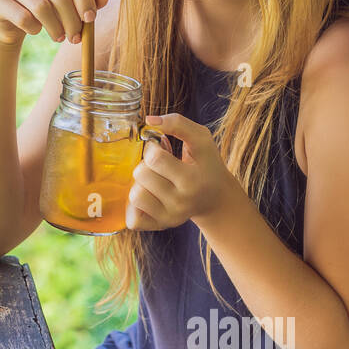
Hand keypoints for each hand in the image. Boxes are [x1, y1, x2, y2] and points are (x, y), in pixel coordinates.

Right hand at [0, 0, 108, 48]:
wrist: (13, 20)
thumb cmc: (48, 8)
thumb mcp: (70, 3)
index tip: (91, 19)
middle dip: (72, 20)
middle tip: (77, 38)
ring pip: (41, 7)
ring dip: (55, 28)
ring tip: (60, 38)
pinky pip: (23, 18)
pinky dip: (34, 28)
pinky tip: (36, 30)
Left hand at [126, 113, 238, 230]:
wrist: (216, 198)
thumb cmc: (205, 163)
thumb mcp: (201, 139)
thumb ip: (178, 123)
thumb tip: (148, 121)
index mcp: (192, 179)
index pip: (155, 158)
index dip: (152, 147)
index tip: (162, 148)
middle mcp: (181, 203)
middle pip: (141, 174)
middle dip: (145, 164)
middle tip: (159, 166)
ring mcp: (170, 218)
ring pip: (134, 195)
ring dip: (140, 184)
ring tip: (155, 181)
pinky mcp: (160, 227)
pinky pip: (132, 219)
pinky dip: (135, 206)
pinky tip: (149, 197)